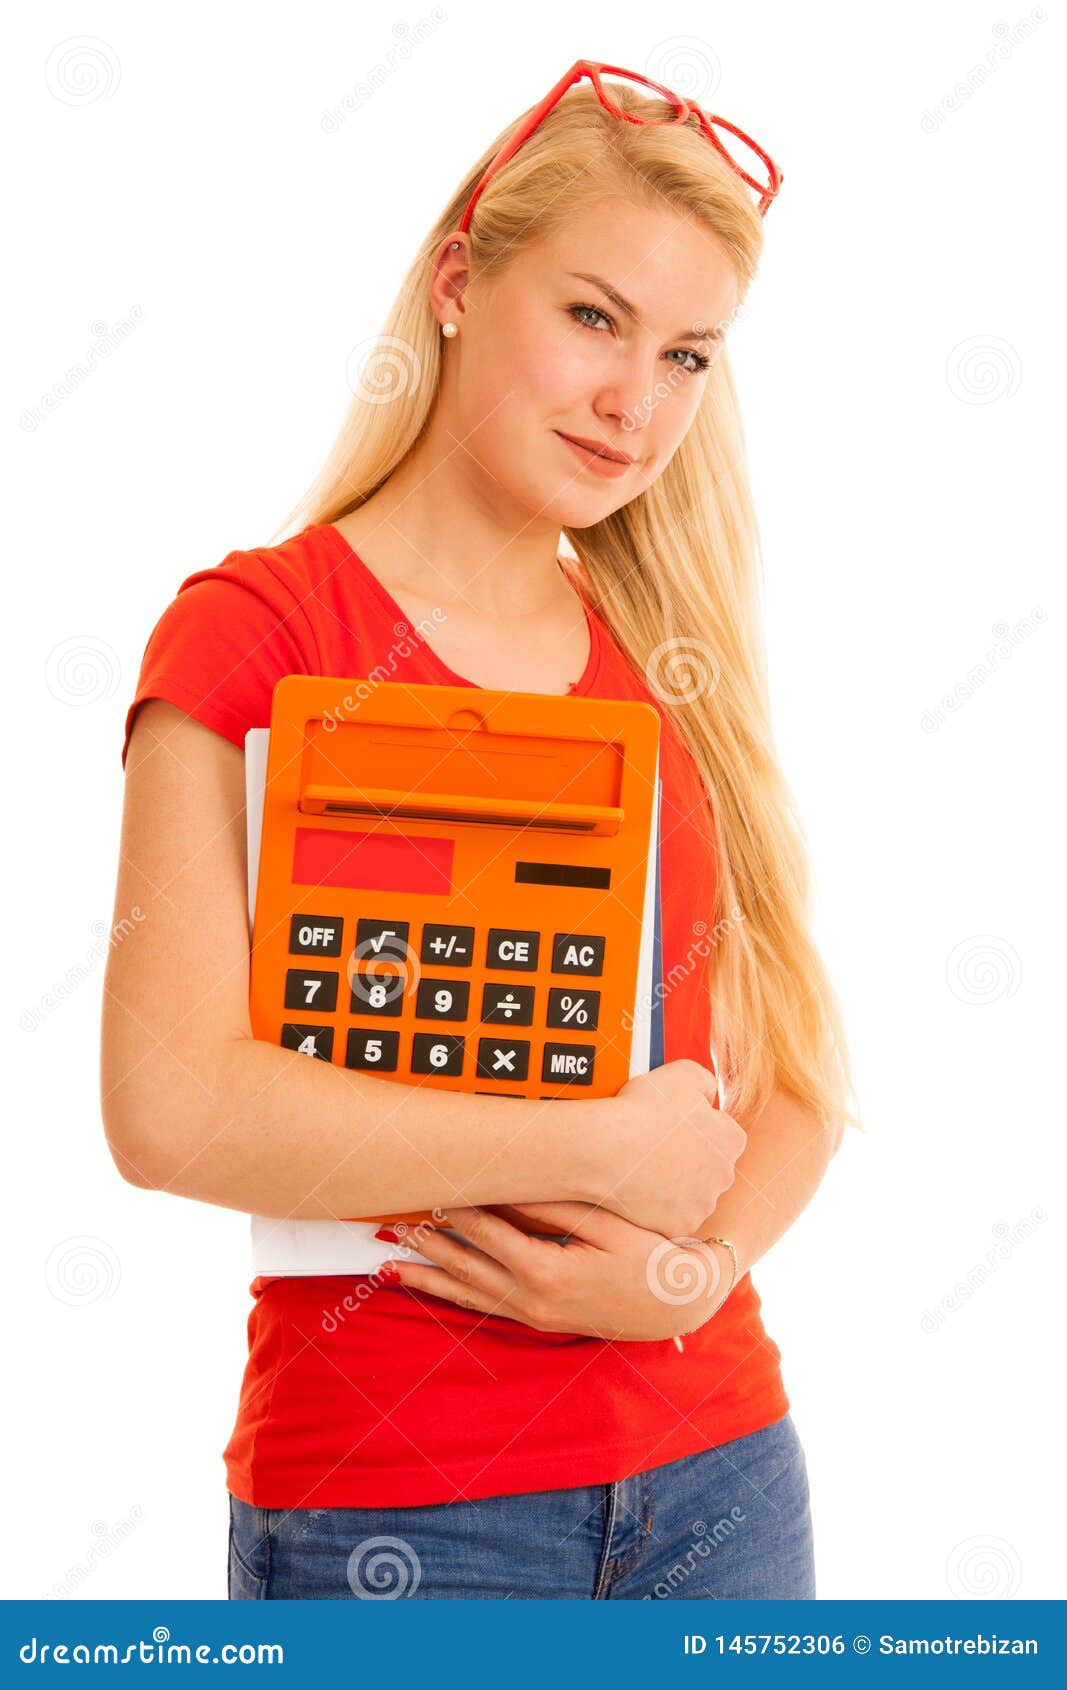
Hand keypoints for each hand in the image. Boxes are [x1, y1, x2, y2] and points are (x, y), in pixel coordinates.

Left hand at [384, 1201, 735, 1341]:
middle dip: (423, 1243)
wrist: (678, 1303)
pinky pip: (483, 1307)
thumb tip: (510, 1183)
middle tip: (385, 1221)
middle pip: (464, 1264)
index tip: (427, 1183)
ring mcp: (533, 1315)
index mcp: (547, 1272)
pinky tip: (430, 1288)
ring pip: (466, 1293)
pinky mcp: (538, 1321)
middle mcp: (532, 1300)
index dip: (453, 1206)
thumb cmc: (650, 1255)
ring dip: (425, 1277)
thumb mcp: (608, 1224)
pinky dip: (451, 1296)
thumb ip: (556, 1206)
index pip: (486, 1232)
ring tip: (386, 1264)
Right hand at [593, 1059, 747, 1237]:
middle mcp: (724, 1177)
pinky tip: (638, 1188)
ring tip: (644, 1166)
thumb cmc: (644, 1109)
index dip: (697, 1124)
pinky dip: (656, 1206)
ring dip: (674, 1183)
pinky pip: (669, 1216)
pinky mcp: (675, 1227)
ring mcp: (700, 1206)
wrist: (605, 1149)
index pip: (722, 1131)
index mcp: (731, 1140)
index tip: (674, 1122)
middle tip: (657, 1144)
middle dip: (689, 1157)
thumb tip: (708, 1094)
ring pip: (691, 1193)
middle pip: (710, 1166)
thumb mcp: (684, 1072)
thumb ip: (706, 1082)